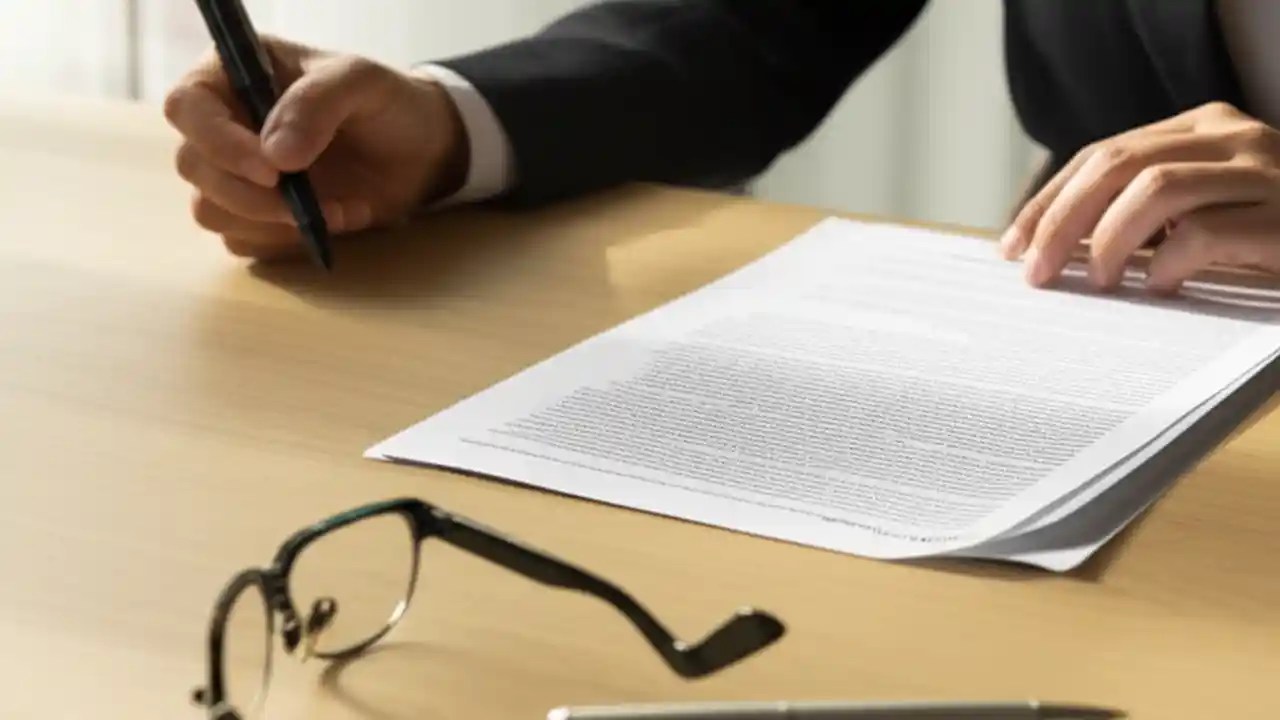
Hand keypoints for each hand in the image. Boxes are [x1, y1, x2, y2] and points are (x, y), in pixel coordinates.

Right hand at [163, 36, 467, 259]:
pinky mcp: (257, 216)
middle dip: (251, 195)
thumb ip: (317, 104)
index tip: (271, 170)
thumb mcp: (362, 83)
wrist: (420, 151)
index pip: (187, 107)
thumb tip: (273, 156)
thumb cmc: (386, 103)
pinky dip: (291, 242)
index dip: (217, 143)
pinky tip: (341, 219)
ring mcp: (237, 174)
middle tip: (310, 202)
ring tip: (342, 210)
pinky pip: (245, 242)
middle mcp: (224, 125)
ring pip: (213, 212)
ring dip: (275, 223)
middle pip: (194, 168)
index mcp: (233, 75)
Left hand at [1001, 102, 1279, 292]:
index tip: (1013, 245)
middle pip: (1116, 164)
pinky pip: (1204, 231)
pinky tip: (1159, 287)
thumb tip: (1052, 249)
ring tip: (1096, 281)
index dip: (1050, 200)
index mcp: (1204, 130)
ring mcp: (1265, 173)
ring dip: (1107, 239)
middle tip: (1035, 271)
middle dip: (1061, 219)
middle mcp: (1234, 138)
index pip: (1104, 154)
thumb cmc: (1271, 242)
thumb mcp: (1201, 214)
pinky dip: (1165, 262)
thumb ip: (1143, 216)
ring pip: (1154, 186)